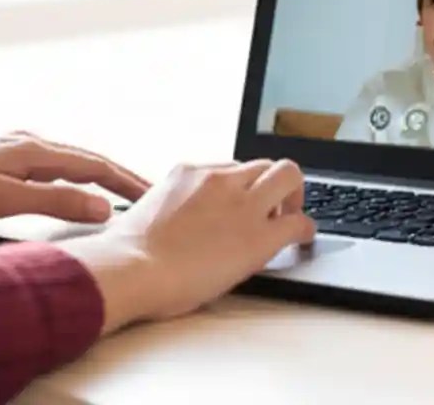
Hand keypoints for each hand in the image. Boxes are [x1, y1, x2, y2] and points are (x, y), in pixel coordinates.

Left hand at [0, 131, 149, 222]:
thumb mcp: (4, 201)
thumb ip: (56, 203)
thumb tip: (105, 207)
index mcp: (34, 150)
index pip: (95, 165)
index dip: (127, 182)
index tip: (155, 196)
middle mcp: (27, 142)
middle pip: (86, 159)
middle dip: (118, 177)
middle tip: (148, 196)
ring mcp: (11, 149)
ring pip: (67, 162)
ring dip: (95, 177)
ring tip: (117, 195)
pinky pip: (49, 167)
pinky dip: (71, 179)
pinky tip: (67, 190)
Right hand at [57, 159, 314, 331]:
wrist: (132, 269)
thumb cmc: (127, 254)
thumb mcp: (146, 211)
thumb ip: (170, 207)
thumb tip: (175, 221)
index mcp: (189, 173)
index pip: (229, 169)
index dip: (240, 188)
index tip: (242, 202)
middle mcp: (219, 180)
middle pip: (264, 164)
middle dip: (273, 183)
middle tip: (275, 205)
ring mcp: (242, 203)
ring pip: (288, 176)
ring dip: (293, 196)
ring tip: (291, 216)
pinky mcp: (260, 235)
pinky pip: (299, 221)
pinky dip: (305, 229)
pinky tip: (303, 239)